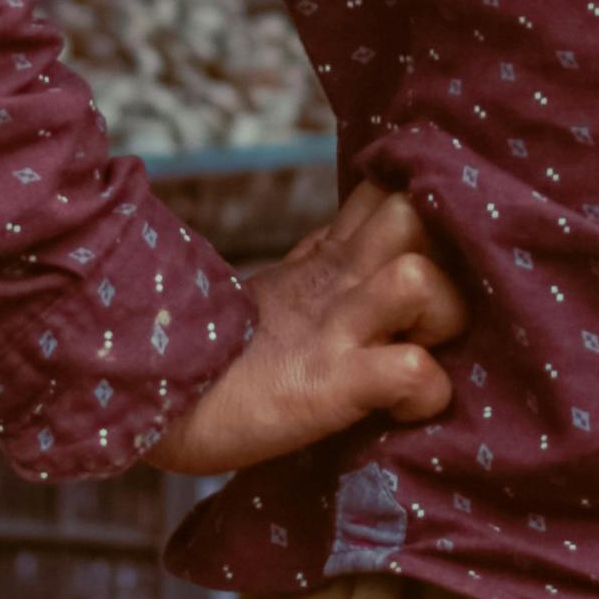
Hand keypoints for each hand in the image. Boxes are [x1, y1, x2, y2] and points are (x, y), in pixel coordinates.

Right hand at [153, 179, 466, 474]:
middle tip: (434, 305)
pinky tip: (404, 408)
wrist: (151, 403)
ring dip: (441, 318)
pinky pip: (409, 371)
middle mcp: (336, 280)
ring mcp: (334, 330)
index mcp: (327, 257)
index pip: (392, 190)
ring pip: (421, 280)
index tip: (437, 250)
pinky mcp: (329, 385)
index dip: (426, 212)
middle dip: (447, 257)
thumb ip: (325, 258)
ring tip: (421, 349)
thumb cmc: (221, 359)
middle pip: (416, 212)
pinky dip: (423, 391)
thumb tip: (365, 227)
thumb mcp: (281, 290)